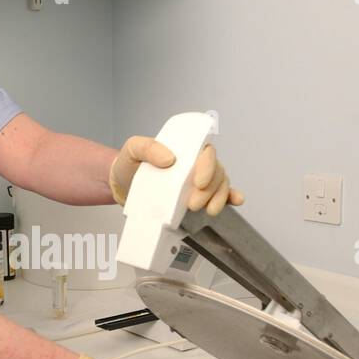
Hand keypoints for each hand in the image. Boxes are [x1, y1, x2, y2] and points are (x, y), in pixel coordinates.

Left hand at [109, 136, 244, 213]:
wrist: (123, 187)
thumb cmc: (130, 164)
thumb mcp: (132, 150)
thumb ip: (147, 147)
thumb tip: (169, 158)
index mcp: (184, 148)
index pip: (206, 151)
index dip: (208, 166)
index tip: (198, 182)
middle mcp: (196, 163)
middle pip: (216, 171)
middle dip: (210, 190)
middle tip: (192, 204)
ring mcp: (199, 180)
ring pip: (221, 184)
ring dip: (218, 198)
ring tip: (205, 210)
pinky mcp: (198, 195)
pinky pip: (221, 194)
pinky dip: (231, 198)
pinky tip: (235, 202)